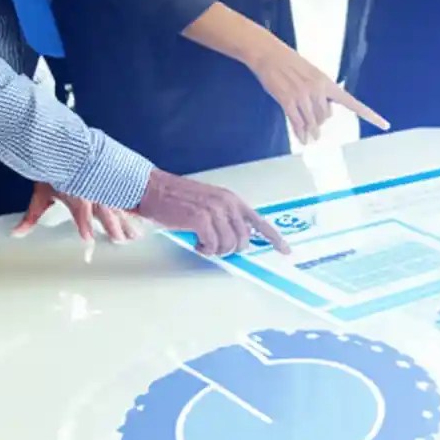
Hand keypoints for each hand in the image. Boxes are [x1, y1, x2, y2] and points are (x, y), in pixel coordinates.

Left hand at [13, 183, 142, 261]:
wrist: (66, 149)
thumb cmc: (55, 172)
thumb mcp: (42, 194)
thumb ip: (32, 216)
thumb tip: (16, 233)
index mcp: (77, 197)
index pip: (81, 214)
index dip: (85, 226)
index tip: (88, 239)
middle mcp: (94, 195)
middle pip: (106, 214)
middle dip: (114, 228)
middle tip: (121, 241)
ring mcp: (105, 190)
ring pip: (119, 208)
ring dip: (127, 222)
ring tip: (136, 235)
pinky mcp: (113, 184)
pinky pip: (126, 198)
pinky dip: (133, 207)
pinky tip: (141, 215)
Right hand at [135, 169, 290, 256]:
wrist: (153, 188)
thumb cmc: (178, 198)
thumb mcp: (209, 203)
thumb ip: (225, 217)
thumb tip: (235, 240)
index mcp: (232, 200)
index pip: (260, 221)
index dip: (274, 238)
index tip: (285, 251)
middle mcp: (227, 204)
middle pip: (244, 240)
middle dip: (231, 249)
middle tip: (215, 247)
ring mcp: (215, 211)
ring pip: (229, 245)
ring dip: (216, 250)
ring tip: (203, 243)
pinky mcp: (200, 219)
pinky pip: (212, 245)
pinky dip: (205, 250)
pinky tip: (197, 243)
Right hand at [247, 41, 387, 142]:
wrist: (269, 53)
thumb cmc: (290, 62)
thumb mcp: (312, 73)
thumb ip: (320, 91)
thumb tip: (324, 113)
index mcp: (327, 82)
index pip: (352, 103)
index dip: (370, 115)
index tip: (385, 125)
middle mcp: (318, 90)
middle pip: (326, 117)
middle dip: (321, 122)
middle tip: (315, 125)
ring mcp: (302, 96)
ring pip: (312, 122)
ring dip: (311, 131)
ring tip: (310, 138)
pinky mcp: (287, 101)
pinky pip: (297, 123)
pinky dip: (300, 133)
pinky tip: (302, 140)